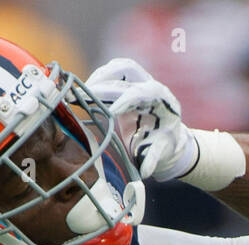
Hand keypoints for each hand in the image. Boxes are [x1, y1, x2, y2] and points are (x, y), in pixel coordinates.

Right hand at [86, 58, 197, 180]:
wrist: (168, 136)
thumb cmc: (164, 145)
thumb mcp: (160, 154)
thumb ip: (152, 160)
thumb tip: (145, 172)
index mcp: (164, 102)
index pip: (142, 93)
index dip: (124, 100)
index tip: (108, 112)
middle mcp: (153, 86)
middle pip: (128, 73)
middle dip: (103, 85)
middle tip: (81, 98)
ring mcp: (143, 80)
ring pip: (120, 67)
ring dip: (99, 77)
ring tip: (80, 93)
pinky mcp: (131, 81)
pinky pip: (115, 71)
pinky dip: (99, 78)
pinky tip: (86, 92)